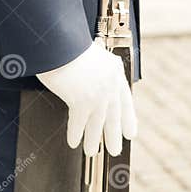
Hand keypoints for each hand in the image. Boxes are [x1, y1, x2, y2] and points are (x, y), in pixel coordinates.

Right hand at [36, 41, 136, 156]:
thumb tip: (91, 82)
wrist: (60, 40)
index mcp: (114, 71)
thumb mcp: (91, 55)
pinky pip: (79, 123)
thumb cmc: (68, 43)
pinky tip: (74, 143)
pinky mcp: (82, 100)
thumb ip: (96, 69)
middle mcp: (110, 84)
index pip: (125, 99)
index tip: (130, 132)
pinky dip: (75, 134)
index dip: (128, 118)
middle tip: (115, 149)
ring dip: (93, 140)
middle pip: (114, 116)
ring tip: (91, 151)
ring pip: (97, 124)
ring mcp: (98, 94)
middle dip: (114, 136)